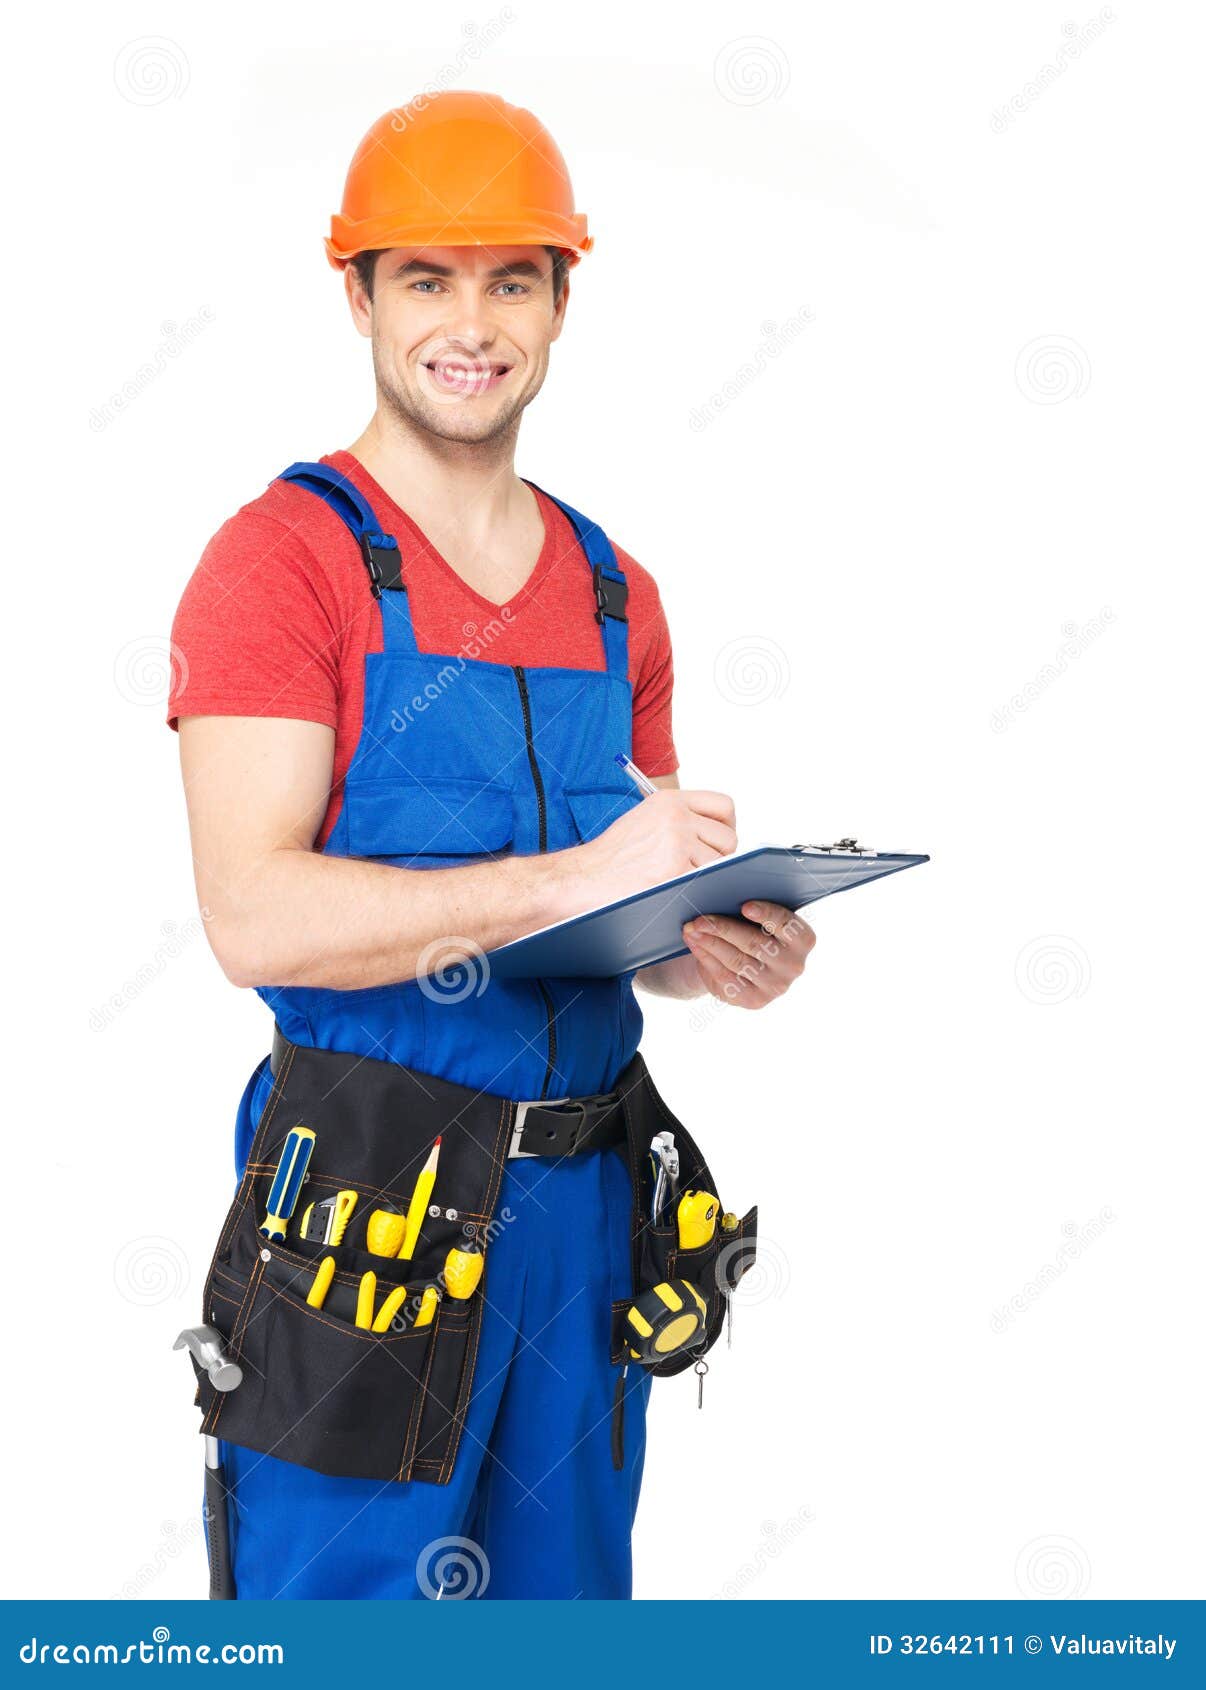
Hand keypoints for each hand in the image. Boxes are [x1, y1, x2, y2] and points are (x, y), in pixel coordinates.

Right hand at [571, 788, 736, 909]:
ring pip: (719, 864)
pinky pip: (704, 882)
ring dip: (704, 876)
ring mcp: (677, 843)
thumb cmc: (610, 856)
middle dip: (718, 856)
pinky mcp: (675, 870)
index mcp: (670, 801)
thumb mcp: (645, 819)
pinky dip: (694, 890)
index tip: (717, 841)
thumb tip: (714, 836)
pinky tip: (675, 891)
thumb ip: (679, 819)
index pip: (723, 806)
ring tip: (677, 880)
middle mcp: (676, 817)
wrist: (582, 877)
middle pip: (728, 838)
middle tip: (696, 867)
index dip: (726, 827)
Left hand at [679, 900, 814, 1007]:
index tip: (744, 906)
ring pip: (737, 960)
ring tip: (690, 928)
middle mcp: (794, 965)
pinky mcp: (754, 1000)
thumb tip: (721, 886)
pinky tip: (694, 945)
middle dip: (723, 928)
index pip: (788, 925)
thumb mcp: (758, 917)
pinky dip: (706, 958)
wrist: (745, 967)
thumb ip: (750, 904)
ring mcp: (775, 986)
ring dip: (710, 943)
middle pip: (756, 944)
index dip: (767, 914)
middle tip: (699, 918)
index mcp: (803, 939)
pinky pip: (726, 977)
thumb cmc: (752, 929)